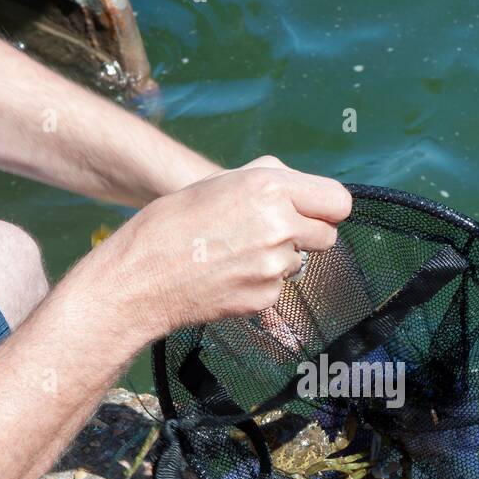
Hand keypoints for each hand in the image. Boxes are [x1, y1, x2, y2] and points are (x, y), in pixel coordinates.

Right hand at [112, 156, 351, 336]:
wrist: (140, 278)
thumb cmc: (173, 223)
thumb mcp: (221, 182)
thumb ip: (268, 181)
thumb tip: (303, 190)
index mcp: (269, 188)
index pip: (338, 201)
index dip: (328, 208)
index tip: (318, 213)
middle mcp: (279, 226)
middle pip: (328, 235)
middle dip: (309, 234)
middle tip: (274, 234)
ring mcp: (274, 266)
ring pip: (301, 261)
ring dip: (280, 258)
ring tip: (236, 253)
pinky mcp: (265, 297)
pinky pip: (279, 287)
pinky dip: (261, 282)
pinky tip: (228, 275)